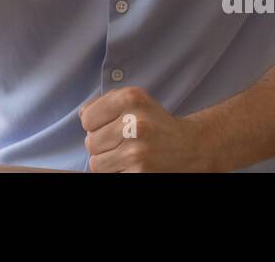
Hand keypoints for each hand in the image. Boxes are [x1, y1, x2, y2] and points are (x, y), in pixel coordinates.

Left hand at [80, 86, 213, 171]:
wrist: (192, 148)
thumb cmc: (157, 124)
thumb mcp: (136, 101)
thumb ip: (106, 103)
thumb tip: (82, 115)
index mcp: (131, 98)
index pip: (87, 118)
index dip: (96, 124)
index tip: (111, 126)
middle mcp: (135, 123)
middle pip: (90, 142)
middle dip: (102, 145)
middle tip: (124, 143)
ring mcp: (137, 151)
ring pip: (96, 163)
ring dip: (108, 162)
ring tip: (127, 155)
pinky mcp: (139, 173)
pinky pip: (108, 176)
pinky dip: (117, 172)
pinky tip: (133, 166)